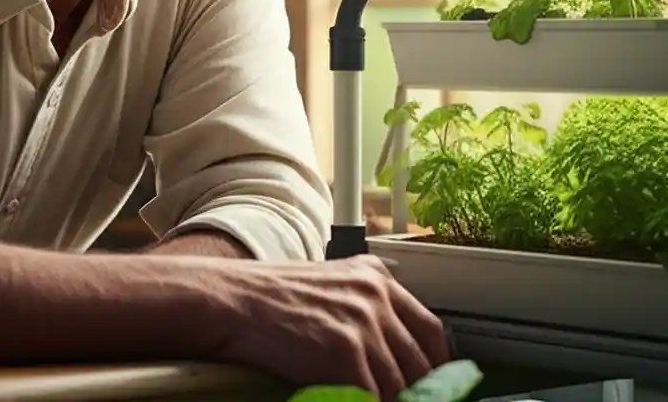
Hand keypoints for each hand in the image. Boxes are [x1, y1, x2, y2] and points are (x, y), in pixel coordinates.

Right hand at [209, 254, 449, 400]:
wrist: (232, 300)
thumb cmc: (267, 298)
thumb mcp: (327, 286)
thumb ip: (362, 308)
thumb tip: (386, 354)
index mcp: (375, 277)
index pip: (429, 329)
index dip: (435, 364)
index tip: (431, 384)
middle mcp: (376, 296)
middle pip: (420, 361)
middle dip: (414, 391)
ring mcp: (363, 323)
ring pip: (399, 386)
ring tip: (368, 400)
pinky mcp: (345, 352)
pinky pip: (372, 396)